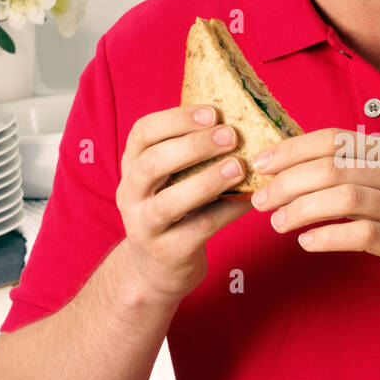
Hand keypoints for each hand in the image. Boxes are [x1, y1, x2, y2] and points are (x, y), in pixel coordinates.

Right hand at [116, 105, 251, 301]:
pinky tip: (249, 199)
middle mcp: (130, 194)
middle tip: (231, 135)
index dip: (176, 119)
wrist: (158, 267)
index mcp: (132, 166)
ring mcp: (145, 226)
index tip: (212, 112)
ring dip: (206, 181)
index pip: (143, 133)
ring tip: (238, 167)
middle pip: (152, 164)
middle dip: (193, 146)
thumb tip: (243, 122)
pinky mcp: (168, 252)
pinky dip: (227, 211)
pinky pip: (199, 228)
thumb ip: (193, 154)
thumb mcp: (172, 178)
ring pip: (169, 202)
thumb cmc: (175, 210)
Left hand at [250, 127, 379, 310]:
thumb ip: (365, 176)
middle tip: (260, 200)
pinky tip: (308, 243)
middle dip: (286, 181)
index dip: (292, 147)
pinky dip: (329, 235)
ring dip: (301, 208)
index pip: (334, 139)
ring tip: (276, 223)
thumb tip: (307, 174)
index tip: (262, 163)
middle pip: (331, 164)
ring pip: (343, 195)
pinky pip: (363, 233)